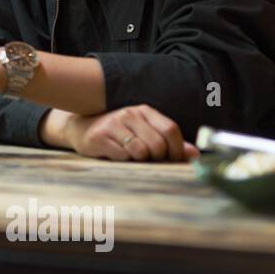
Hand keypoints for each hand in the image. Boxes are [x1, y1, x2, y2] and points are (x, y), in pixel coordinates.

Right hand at [43, 105, 197, 161]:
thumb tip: (194, 155)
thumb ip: (168, 143)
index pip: (171, 130)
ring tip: (134, 158)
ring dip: (141, 161)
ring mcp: (114, 124)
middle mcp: (130, 114)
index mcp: (144, 111)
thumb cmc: (117, 133)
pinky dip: (126, 161)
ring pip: (141, 151)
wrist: (80, 128)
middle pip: (158, 143)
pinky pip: (123, 156)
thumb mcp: (143, 132)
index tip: (174, 161)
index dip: (177, 150)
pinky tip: (118, 156)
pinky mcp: (100, 137)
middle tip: (151, 162)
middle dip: (159, 159)